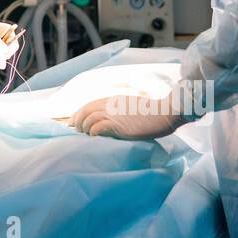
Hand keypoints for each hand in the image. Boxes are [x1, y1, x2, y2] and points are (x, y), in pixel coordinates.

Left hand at [70, 95, 185, 138]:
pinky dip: (93, 133)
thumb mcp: (131, 106)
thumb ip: (119, 109)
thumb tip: (111, 119)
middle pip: (85, 111)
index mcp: (113, 100)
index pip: (88, 105)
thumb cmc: (152, 112)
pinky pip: (98, 128)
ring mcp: (114, 114)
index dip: (78, 114)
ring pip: (88, 119)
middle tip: (76, 132)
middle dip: (77, 122)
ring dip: (84, 129)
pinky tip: (94, 138)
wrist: (165, 112)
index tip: (72, 123)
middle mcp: (110, 105)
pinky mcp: (119, 125)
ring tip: (86, 137)